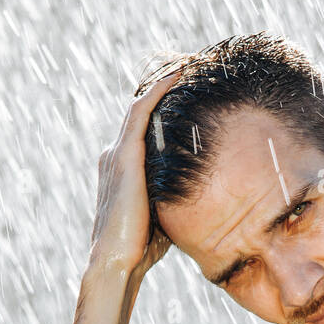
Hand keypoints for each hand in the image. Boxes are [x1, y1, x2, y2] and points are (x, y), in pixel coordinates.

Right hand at [89, 67, 182, 278]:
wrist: (116, 262)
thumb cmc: (143, 248)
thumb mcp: (163, 213)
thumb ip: (174, 195)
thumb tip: (208, 196)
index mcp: (122, 168)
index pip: (144, 128)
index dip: (164, 107)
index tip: (188, 91)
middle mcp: (115, 155)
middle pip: (141, 110)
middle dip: (164, 87)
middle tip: (191, 66)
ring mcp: (117, 153)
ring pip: (141, 104)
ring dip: (163, 81)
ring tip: (187, 62)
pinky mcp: (124, 156)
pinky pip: (141, 112)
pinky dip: (158, 90)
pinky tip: (177, 75)